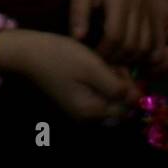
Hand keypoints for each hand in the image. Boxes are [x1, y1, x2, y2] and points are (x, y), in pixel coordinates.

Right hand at [0, 29, 140, 119]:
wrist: (29, 52)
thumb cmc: (62, 57)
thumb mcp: (93, 69)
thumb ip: (117, 87)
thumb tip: (138, 100)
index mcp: (92, 111)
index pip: (127, 108)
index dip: (131, 88)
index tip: (120, 68)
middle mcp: (87, 115)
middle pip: (119, 104)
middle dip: (121, 83)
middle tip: (108, 63)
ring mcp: (80, 107)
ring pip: (110, 96)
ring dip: (112, 79)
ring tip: (100, 61)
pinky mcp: (75, 97)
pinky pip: (98, 92)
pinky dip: (101, 78)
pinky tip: (93, 64)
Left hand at [71, 0, 156, 63]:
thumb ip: (78, 14)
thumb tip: (77, 39)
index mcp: (120, 1)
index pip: (114, 37)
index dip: (104, 53)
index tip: (93, 58)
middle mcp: (138, 7)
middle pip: (132, 44)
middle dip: (117, 59)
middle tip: (104, 63)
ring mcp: (147, 9)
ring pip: (146, 43)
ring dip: (132, 57)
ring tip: (117, 60)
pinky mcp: (151, 10)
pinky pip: (156, 36)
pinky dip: (148, 50)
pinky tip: (135, 55)